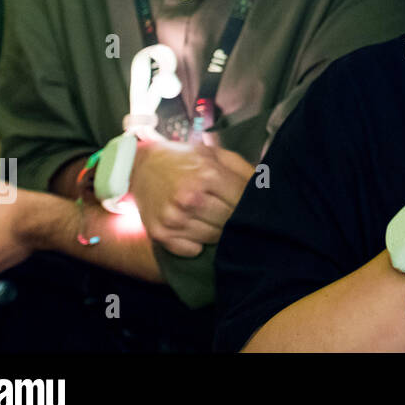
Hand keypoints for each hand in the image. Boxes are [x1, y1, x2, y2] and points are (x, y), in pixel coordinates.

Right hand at [128, 141, 253, 256]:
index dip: (247, 203)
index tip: (247, 203)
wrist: (140, 167)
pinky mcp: (161, 234)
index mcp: (207, 175)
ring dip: (217, 230)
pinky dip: (197, 243)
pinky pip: (192, 250)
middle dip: (233, 217)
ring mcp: (174, 218)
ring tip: (211, 216)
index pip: (242, 201)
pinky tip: (194, 227)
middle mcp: (190, 198)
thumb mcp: (214, 154)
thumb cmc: (184, 160)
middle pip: (230, 221)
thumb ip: (242, 169)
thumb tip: (265, 188)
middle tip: (228, 210)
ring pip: (214, 238)